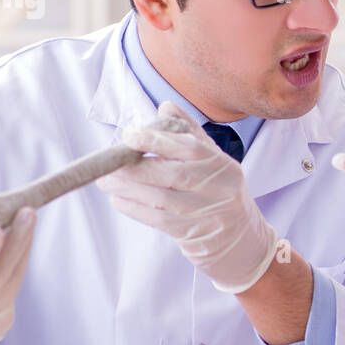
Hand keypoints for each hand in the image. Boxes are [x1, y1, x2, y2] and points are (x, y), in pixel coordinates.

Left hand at [96, 101, 279, 292]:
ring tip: (105, 181)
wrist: (239, 236)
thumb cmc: (219, 190)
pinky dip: (134, 208)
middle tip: (110, 162)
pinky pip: (158, 220)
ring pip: (162, 199)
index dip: (158, 140)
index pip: (190, 148)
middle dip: (136, 167)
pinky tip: (118, 200)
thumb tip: (165, 107)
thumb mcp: (214, 160)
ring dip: (128, 189)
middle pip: (174, 175)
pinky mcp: (191, 233)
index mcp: (222, 166)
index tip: (130, 135)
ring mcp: (205, 213)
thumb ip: (190, 133)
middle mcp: (217, 189)